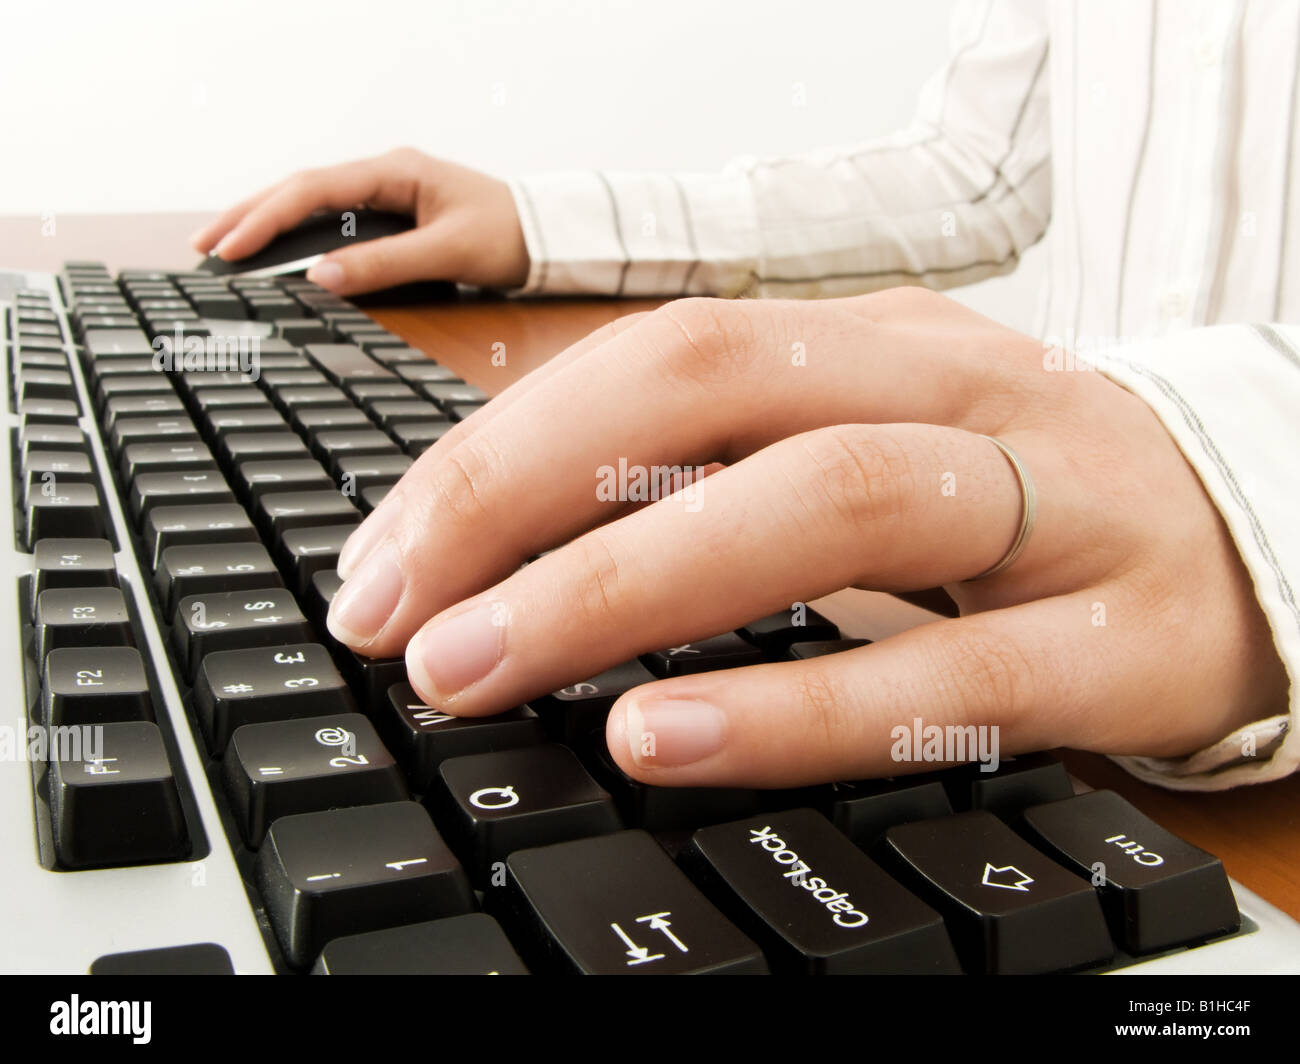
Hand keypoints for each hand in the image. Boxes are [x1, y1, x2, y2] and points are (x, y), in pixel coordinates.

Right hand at [190, 148, 528, 293]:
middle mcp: (384, 175)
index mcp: (394, 171)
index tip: (231, 248)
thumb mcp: (446, 252)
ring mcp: (386, 192)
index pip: (312, 190)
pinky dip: (297, 235)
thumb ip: (383, 265)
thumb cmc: (508, 235)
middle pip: (299, 190)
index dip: (266, 219)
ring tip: (221, 247)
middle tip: (203, 247)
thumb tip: (320, 278)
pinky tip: (274, 251)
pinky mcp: (392, 214)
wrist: (548, 235)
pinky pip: (332, 220)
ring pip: (311, 203)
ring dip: (266, 223)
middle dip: (248, 216)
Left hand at [324, 288, 1288, 786]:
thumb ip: (718, 485)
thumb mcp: (865, 450)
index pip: (658, 353)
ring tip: (477, 669)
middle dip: (521, 495)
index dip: (500, 450)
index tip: (384, 559)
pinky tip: (660, 739)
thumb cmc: (1017, 504)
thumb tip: (512, 561)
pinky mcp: (1118, 641)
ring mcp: (1047, 506)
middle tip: (395, 617)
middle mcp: (953, 391)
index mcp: (875, 343)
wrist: (1252, 541)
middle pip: (716, 386)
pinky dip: (790, 705)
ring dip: (622, 587)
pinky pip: (946, 673)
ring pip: (829, 502)